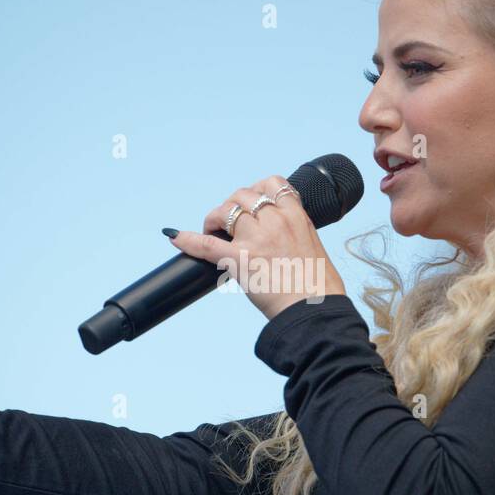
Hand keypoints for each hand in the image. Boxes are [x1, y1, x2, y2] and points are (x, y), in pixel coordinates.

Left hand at [166, 174, 346, 320]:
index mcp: (297, 217)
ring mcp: (257, 239)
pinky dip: (187, 239)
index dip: (257, 189)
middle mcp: (276, 222)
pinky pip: (206, 244)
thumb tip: (282, 239)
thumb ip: (295, 234)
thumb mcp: (314, 247)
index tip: (252, 202)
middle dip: (232, 205)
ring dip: (215, 218)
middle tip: (228, 223)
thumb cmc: (320, 287)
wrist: (315, 311)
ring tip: (213, 231)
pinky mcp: (240, 260)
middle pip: (243, 196)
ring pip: (226, 210)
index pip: (273, 184)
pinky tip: (175, 237)